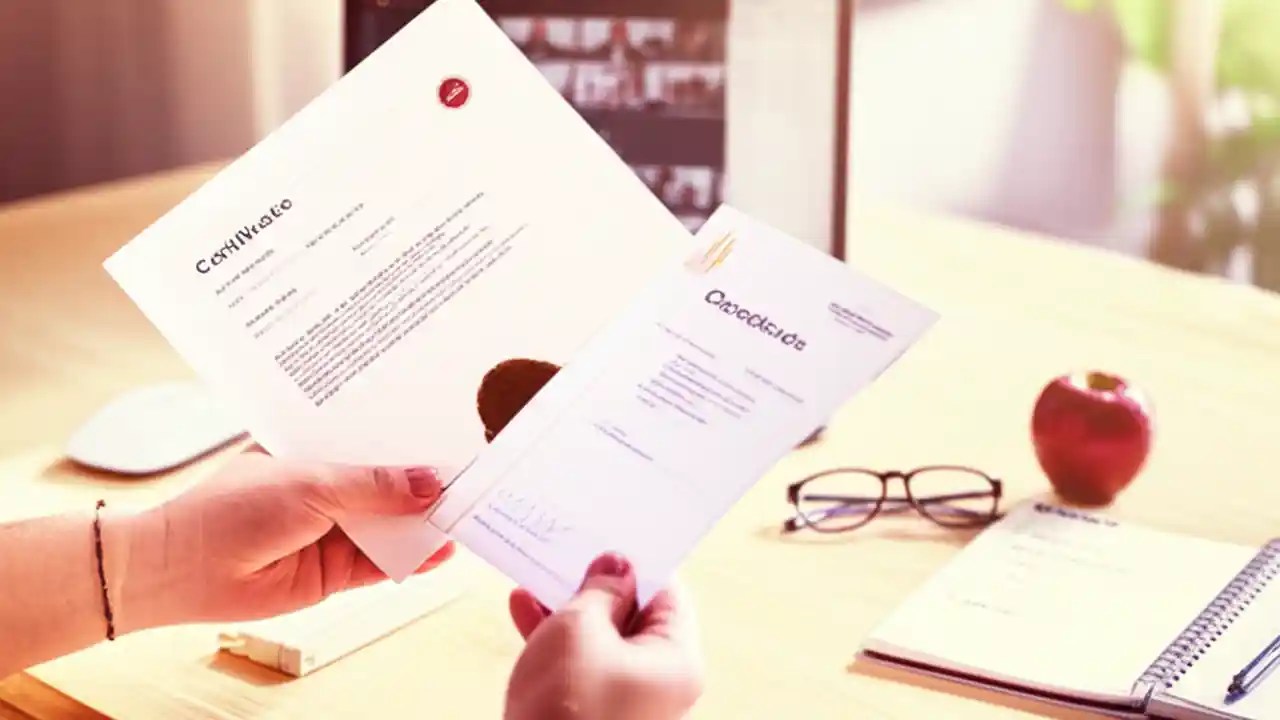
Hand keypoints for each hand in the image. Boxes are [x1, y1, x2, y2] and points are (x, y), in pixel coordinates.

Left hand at [103, 445, 452, 632]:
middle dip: (428, 482)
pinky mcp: (337, 570)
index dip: (413, 440)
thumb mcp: (311, 483)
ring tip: (468, 511)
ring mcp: (335, 529)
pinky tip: (440, 549)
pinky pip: (384, 563)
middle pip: (391, 484)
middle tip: (474, 474)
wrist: (185, 570)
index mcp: (317, 449)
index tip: (454, 436)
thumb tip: (431, 482)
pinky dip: (412, 558)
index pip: (377, 440)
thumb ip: (374, 486)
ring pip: (393, 524)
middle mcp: (329, 488)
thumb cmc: (232, 510)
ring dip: (426, 522)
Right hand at [503, 554, 703, 719]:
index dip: (637, 562)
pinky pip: (581, 668)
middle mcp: (661, 684)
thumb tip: (615, 568)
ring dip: (569, 610)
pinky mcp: (594, 718)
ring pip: (602, 642)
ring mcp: (627, 705)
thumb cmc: (565, 713)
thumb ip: (598, 591)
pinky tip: (524, 612)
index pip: (668, 593)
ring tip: (535, 579)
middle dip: (597, 586)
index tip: (607, 536)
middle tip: (568, 551)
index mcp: (677, 660)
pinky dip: (556, 641)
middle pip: (635, 617)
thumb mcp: (579, 630)